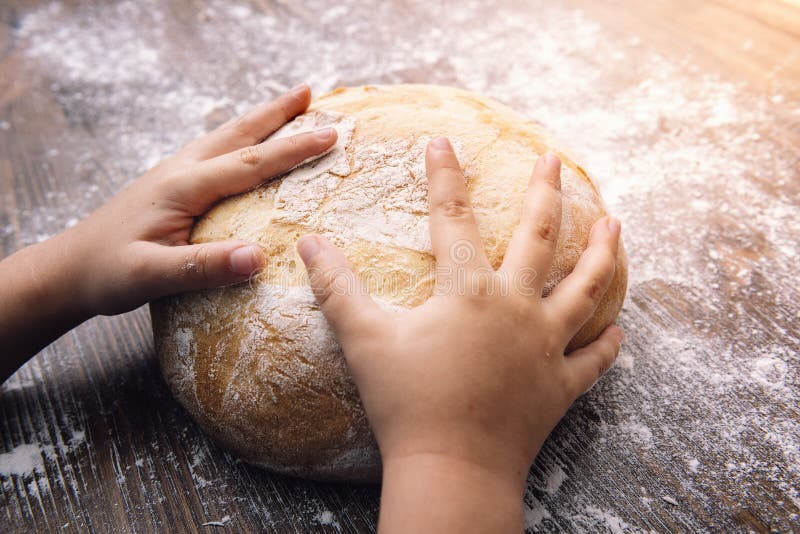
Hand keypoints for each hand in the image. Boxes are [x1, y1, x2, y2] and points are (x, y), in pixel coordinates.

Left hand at [65, 84, 336, 315]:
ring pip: (225, 137)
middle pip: (238, 134)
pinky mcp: (171, 184)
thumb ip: (204, 267)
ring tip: (290, 105)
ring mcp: (173, 173)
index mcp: (182, 187)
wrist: (68, 268)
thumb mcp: (152, 276)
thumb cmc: (108, 273)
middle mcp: (179, 171)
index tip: (329, 135)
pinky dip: (242, 139)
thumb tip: (258, 258)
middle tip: (311, 93)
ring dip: (261, 120)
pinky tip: (247, 144)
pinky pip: (215, 151)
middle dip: (278, 113)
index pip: (248, 163)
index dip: (292, 149)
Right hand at [296, 138, 621, 531]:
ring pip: (585, 289)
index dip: (444, 175)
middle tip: (553, 160)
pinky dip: (606, 343)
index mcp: (467, 292)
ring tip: (614, 224)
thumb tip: (309, 243)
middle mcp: (515, 308)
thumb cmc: (405, 402)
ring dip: (601, 253)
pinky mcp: (560, 386)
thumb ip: (337, 287)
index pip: (453, 217)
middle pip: (538, 238)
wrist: (451, 469)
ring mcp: (545, 346)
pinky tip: (618, 329)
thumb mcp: (363, 339)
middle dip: (546, 193)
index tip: (443, 141)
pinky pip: (593, 359)